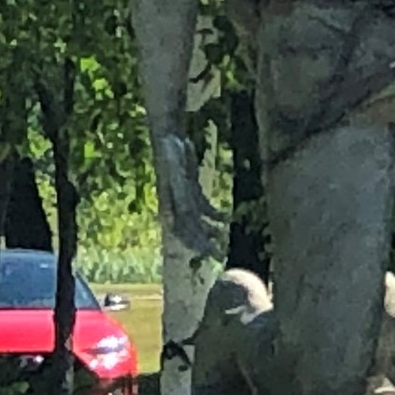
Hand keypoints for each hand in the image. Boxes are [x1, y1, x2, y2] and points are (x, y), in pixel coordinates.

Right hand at [153, 133, 225, 260]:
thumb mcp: (177, 163)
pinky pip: (203, 209)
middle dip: (204, 244)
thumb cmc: (171, 150)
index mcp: (171, 202)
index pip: (183, 229)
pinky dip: (214, 216)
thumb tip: (189, 201)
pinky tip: (226, 219)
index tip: (207, 253)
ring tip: (222, 243)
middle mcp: (176, 205)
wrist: (168, 138)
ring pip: (198, 223)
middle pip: (191, 231)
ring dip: (210, 233)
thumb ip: (183, 181)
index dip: (195, 242)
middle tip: (219, 256)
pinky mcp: (192, 192)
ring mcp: (184, 199)